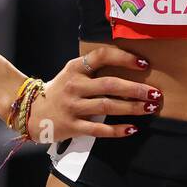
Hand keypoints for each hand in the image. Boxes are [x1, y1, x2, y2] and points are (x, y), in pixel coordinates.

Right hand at [25, 47, 160, 143]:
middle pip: (109, 85)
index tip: (143, 64)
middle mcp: (74, 85)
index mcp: (75, 68)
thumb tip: (132, 67)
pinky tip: (132, 128)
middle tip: (155, 93)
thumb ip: (94, 69)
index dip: (124, 58)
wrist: (31, 111)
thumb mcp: (72, 73)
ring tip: (149, 108)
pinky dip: (117, 130)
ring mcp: (72, 106)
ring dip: (131, 108)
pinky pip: (98, 129)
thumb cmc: (60, 90)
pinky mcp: (72, 126)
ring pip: (107, 106)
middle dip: (135, 89)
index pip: (102, 56)